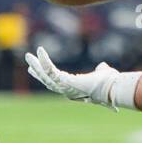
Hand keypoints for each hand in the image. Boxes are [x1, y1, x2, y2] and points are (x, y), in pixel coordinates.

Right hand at [25, 46, 141, 109]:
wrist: (113, 88)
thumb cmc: (110, 85)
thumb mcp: (102, 74)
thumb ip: (100, 71)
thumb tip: (103, 67)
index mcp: (73, 90)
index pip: (54, 83)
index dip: (43, 76)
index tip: (34, 70)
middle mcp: (67, 92)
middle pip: (47, 80)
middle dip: (36, 70)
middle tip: (28, 60)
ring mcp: (65, 89)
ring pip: (46, 76)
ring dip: (36, 65)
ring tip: (28, 55)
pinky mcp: (66, 83)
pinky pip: (51, 71)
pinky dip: (44, 61)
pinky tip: (40, 51)